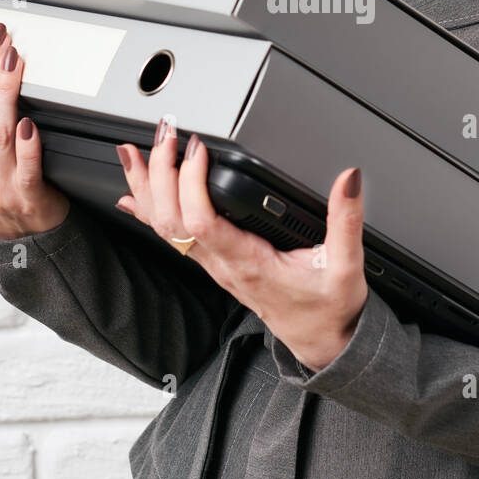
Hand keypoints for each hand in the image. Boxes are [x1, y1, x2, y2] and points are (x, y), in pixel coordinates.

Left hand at [115, 122, 368, 371]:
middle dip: (161, 175)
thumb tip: (347, 179)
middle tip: (165, 136)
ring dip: (146, 190)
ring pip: (165, 229)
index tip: (198, 150)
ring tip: (131, 155)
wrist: (321, 342)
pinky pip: (173, 237)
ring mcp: (215, 266)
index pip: (204, 223)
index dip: (191, 185)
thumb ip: (347, 220)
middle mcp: (225, 265)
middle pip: (172, 222)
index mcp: (251, 263)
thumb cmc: (329, 309)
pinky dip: (149, 212)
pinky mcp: (215, 264)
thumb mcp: (347, 265)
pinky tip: (133, 198)